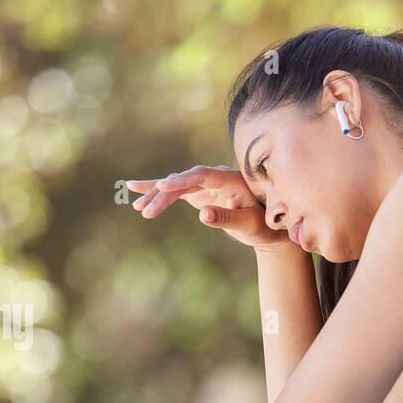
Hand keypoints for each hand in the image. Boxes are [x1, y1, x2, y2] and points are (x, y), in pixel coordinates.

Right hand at [125, 164, 286, 251]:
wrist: (267, 227)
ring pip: (176, 187)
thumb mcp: (249, 225)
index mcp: (230, 180)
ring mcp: (205, 185)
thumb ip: (227, 219)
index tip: (162, 186)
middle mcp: (215, 178)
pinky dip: (158, 192)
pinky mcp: (199, 193)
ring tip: (138, 207)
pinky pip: (175, 191)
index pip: (201, 176)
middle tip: (145, 209)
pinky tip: (135, 190)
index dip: (181, 180)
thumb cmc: (263, 225)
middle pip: (184, 181)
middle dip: (163, 194)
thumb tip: (203, 215)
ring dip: (156, 196)